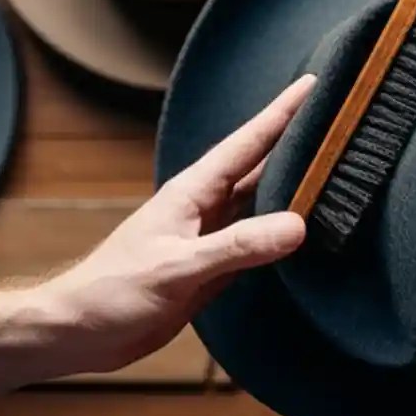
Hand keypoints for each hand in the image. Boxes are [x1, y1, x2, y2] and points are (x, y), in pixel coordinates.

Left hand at [45, 75, 315, 374]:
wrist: (78, 333)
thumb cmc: (113, 292)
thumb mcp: (178, 267)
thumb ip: (237, 247)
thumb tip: (299, 225)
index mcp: (192, 192)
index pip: (247, 143)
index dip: (281, 112)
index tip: (314, 83)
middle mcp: (204, 208)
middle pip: (260, 166)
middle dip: (296, 140)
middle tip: (338, 118)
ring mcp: (208, 237)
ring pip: (261, 201)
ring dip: (294, 184)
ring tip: (334, 165)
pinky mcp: (210, 268)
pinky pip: (256, 240)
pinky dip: (281, 231)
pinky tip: (303, 227)